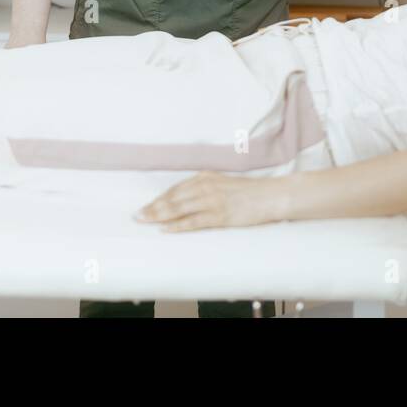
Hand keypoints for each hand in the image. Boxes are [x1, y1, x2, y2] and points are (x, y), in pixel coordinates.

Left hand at [135, 171, 282, 231]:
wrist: (270, 195)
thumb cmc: (248, 192)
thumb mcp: (223, 183)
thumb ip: (205, 187)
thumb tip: (187, 198)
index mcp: (205, 177)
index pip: (175, 189)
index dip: (158, 199)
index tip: (145, 206)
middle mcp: (205, 186)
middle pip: (173, 198)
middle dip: (153, 207)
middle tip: (137, 216)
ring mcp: (212, 200)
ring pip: (179, 208)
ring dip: (159, 215)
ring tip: (145, 221)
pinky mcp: (219, 215)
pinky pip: (193, 221)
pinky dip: (177, 225)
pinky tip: (165, 229)